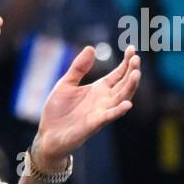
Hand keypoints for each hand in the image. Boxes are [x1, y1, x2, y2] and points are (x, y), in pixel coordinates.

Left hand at [32, 44, 140, 168]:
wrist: (48, 134)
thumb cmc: (58, 110)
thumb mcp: (66, 83)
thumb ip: (78, 68)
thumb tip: (91, 48)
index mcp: (99, 88)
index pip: (118, 73)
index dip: (126, 62)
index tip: (132, 48)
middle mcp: (105, 100)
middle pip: (124, 84)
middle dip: (131, 71)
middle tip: (136, 59)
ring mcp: (101, 112)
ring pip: (121, 98)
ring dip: (130, 87)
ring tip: (136, 73)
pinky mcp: (94, 124)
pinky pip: (109, 117)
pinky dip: (117, 111)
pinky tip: (127, 104)